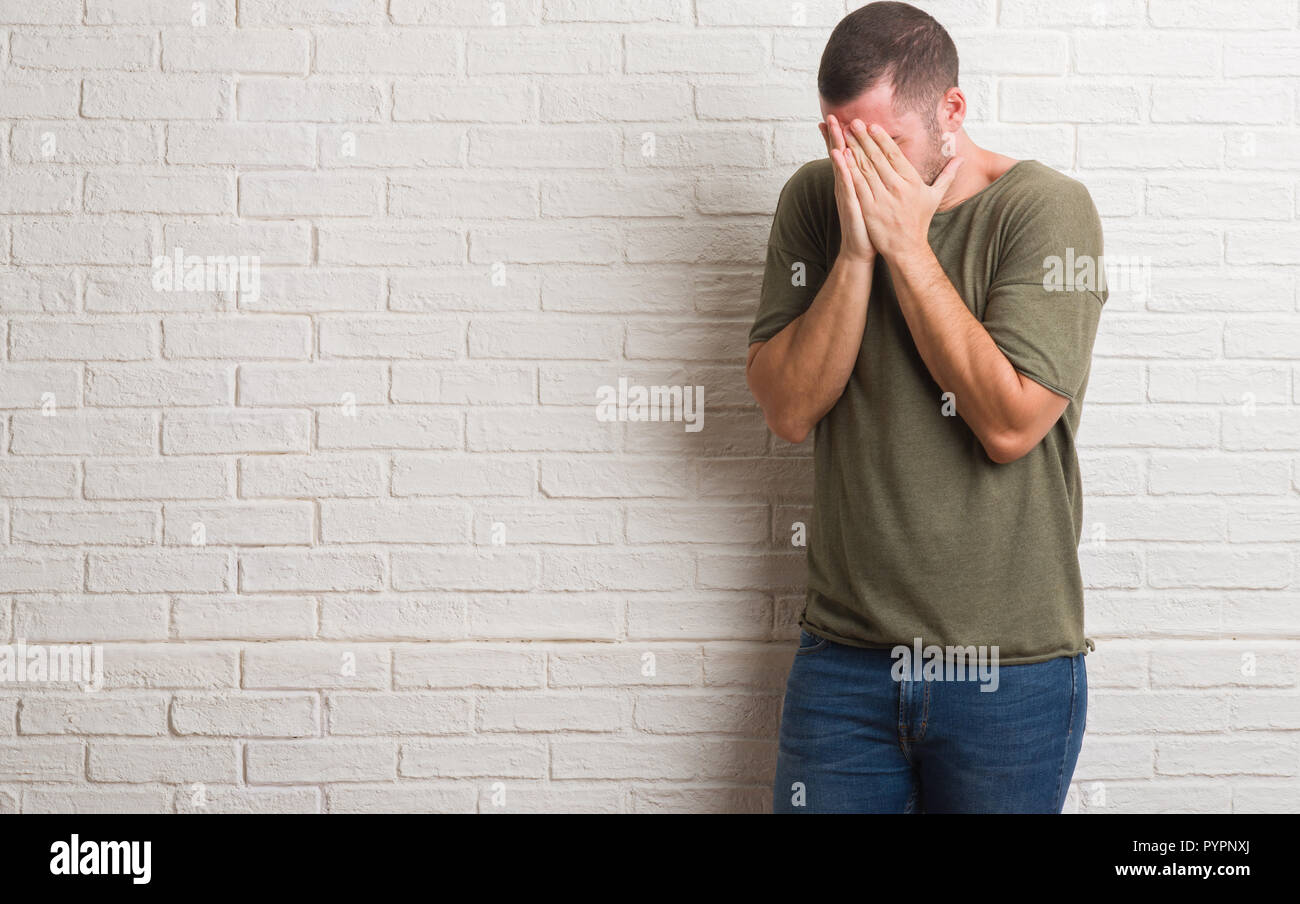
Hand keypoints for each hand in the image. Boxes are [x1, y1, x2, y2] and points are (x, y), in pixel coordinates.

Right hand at [819, 114, 874, 264]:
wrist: (861, 248)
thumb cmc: (868, 224)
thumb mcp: (871, 199)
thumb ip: (872, 181)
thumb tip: (878, 167)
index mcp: (852, 182)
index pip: (845, 155)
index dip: (841, 137)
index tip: (838, 118)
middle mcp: (845, 185)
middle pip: (838, 155)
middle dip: (834, 135)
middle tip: (830, 115)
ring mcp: (846, 193)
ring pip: (839, 164)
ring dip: (834, 144)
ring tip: (830, 127)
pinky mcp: (849, 203)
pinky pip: (845, 182)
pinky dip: (841, 167)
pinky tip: (838, 154)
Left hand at [842, 119, 963, 261]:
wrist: (907, 248)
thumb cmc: (919, 221)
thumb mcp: (935, 197)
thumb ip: (947, 175)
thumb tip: (962, 159)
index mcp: (911, 181)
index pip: (894, 154)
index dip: (882, 139)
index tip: (872, 125)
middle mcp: (897, 187)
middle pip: (877, 158)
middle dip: (864, 138)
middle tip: (853, 122)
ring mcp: (882, 198)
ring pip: (865, 168)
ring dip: (853, 149)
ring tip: (844, 134)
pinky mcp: (869, 209)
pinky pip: (857, 185)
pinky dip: (849, 170)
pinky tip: (841, 157)